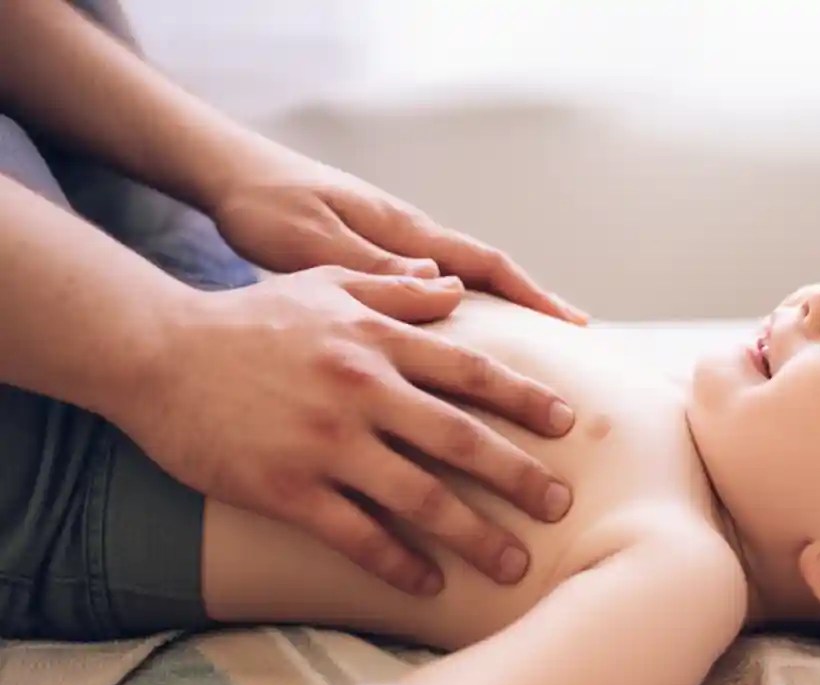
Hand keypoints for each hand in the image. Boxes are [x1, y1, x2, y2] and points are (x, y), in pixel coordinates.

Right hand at [108, 266, 575, 593]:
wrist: (159, 351)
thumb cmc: (249, 317)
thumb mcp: (326, 283)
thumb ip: (395, 290)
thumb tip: (455, 286)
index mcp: (377, 342)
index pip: (470, 373)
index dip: (525, 398)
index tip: (568, 423)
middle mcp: (362, 392)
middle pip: (460, 439)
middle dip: (518, 476)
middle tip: (559, 503)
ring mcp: (326, 443)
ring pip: (418, 496)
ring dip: (472, 533)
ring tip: (512, 562)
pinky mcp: (287, 488)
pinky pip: (355, 534)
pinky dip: (397, 561)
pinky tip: (429, 582)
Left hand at [210, 153, 587, 324]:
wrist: (231, 176)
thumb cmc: (267, 205)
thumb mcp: (313, 240)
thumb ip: (374, 265)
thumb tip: (445, 286)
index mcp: (402, 232)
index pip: (483, 263)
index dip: (530, 295)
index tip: (570, 325)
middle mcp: (407, 238)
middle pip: (485, 274)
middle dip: (530, 306)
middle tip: (570, 345)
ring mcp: (392, 247)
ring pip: (460, 284)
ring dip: (497, 313)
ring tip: (524, 355)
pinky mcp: (370, 260)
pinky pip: (429, 293)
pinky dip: (457, 315)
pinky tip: (456, 344)